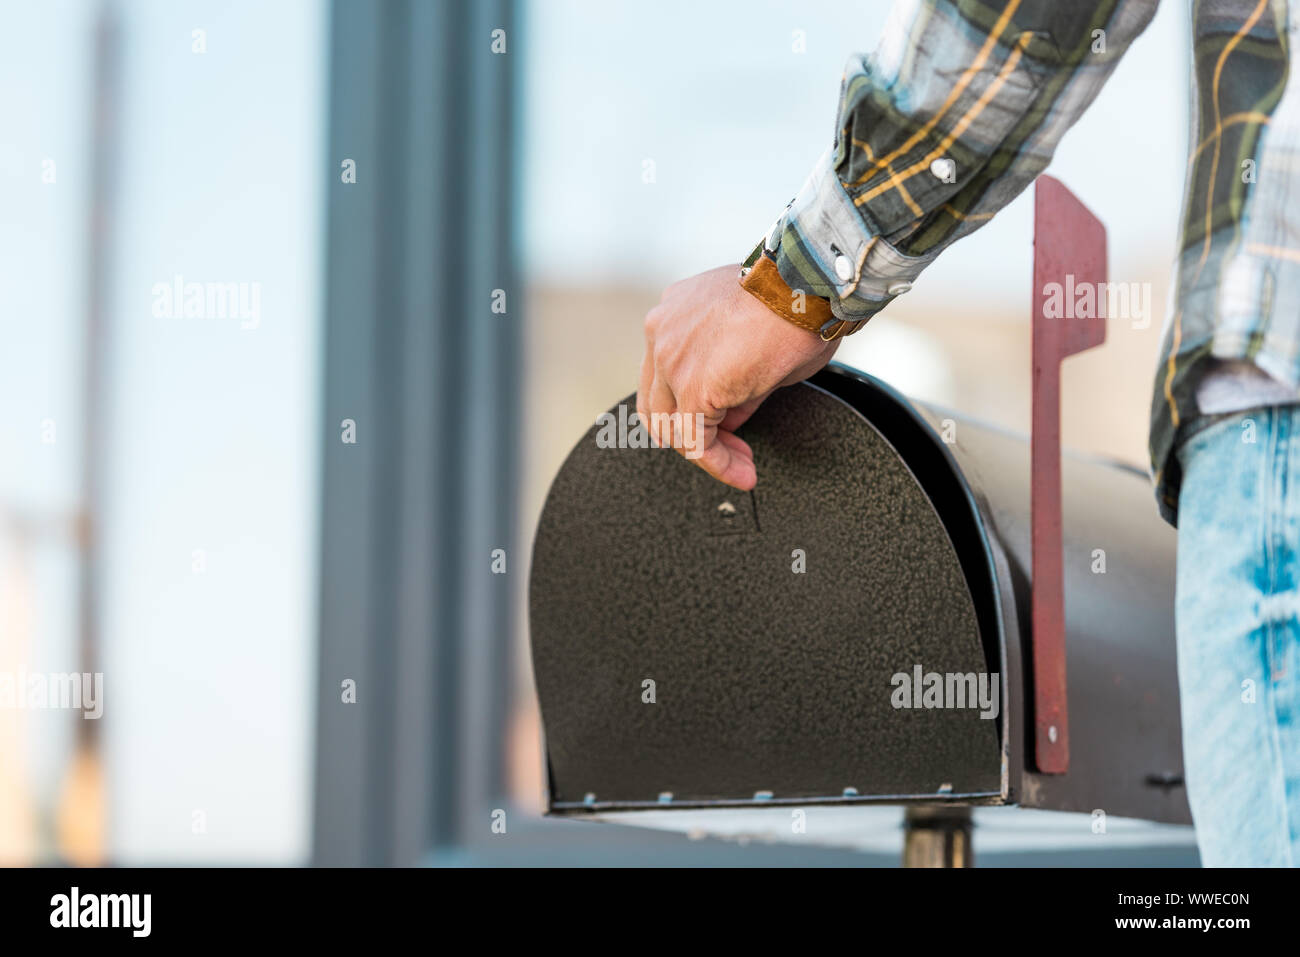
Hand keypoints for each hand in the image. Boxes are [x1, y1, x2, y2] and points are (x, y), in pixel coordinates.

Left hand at [638, 264, 839, 489]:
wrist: (808, 285)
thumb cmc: (795, 301)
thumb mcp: (755, 344)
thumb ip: (734, 383)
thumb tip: (731, 416)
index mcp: (673, 316)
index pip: (665, 378)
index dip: (692, 409)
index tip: (725, 427)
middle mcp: (661, 333)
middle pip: (660, 406)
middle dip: (694, 435)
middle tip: (732, 452)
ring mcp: (669, 360)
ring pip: (673, 428)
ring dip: (708, 454)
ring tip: (740, 467)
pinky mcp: (691, 387)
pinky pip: (695, 442)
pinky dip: (718, 464)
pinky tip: (742, 471)